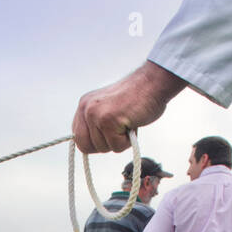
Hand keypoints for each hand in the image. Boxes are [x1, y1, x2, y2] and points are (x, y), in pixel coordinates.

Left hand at [72, 61, 186, 152]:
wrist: (153, 83)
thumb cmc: (136, 97)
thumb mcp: (107, 107)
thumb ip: (96, 122)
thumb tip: (91, 143)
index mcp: (84, 105)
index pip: (78, 137)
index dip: (93, 143)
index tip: (107, 137)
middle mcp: (86, 108)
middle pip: (85, 147)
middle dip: (104, 145)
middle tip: (118, 133)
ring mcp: (96, 114)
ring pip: (102, 148)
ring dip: (119, 141)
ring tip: (128, 123)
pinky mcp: (108, 120)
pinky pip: (116, 146)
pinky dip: (128, 141)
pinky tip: (132, 125)